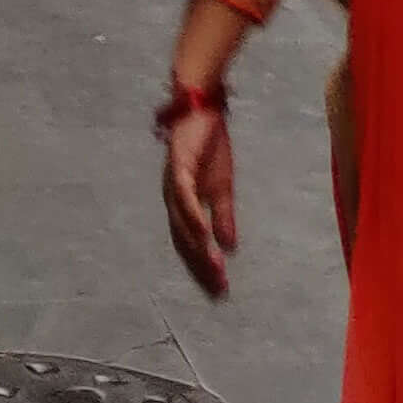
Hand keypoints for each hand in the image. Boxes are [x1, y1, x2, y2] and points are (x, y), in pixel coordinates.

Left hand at [162, 102, 235, 296]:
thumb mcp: (223, 188)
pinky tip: (204, 235)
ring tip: (215, 270)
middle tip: (218, 291)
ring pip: (183, 224)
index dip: (202, 268)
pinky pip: (184, 196)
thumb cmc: (210, 147)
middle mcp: (174, 200)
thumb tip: (229, 248)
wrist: (203, 110)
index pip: (190, 245)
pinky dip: (192, 217)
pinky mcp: (179, 166)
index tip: (220, 291)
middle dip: (201, 267)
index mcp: (182, 205)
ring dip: (198, 248)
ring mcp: (174, 183)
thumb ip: (223, 217)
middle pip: (184, 241)